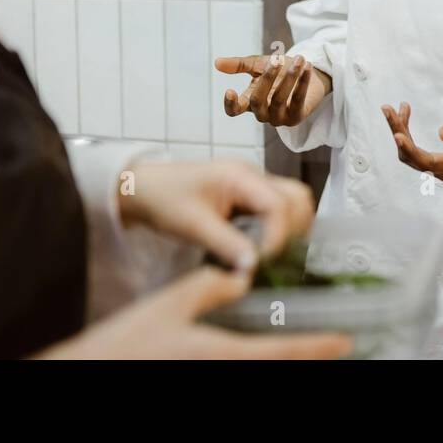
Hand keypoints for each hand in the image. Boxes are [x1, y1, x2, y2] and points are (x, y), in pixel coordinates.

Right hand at [37, 266, 350, 359]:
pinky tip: (263, 350)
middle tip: (333, 344)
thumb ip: (210, 288)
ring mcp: (211, 379)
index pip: (282, 353)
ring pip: (261, 372)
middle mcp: (223, 375)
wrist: (88, 371)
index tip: (343, 341)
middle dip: (308, 358)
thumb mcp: (168, 304)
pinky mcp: (201, 377)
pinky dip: (260, 361)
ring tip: (307, 347)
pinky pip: (242, 372)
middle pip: (278, 369)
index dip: (316, 348)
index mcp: (221, 355)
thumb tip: (241, 278)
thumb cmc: (124, 345)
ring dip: (285, 360)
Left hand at [119, 159, 314, 268]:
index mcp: (240, 176)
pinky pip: (279, 208)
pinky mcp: (251, 194)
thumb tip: (255, 268)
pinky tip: (263, 247)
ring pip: (293, 201)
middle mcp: (254, 175)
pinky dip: (280, 228)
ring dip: (290, 228)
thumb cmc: (165, 200)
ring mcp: (254, 183)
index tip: (263, 261)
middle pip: (297, 197)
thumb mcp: (193, 226)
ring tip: (272, 254)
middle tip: (275, 257)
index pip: (279, 205)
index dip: (278, 236)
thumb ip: (227, 245)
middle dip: (293, 229)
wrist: (145, 187)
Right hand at [216, 54, 331, 127]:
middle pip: (257, 101)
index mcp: (249, 102)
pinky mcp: (296, 117)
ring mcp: (279, 118)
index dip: (231, 104)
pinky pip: (298, 100)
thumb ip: (240, 65)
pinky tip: (306, 67)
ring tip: (299, 59)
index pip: (234, 110)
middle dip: (266, 78)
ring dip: (289, 77)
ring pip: (279, 99)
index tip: (230, 90)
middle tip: (276, 59)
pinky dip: (302, 82)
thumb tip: (216, 62)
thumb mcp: (259, 64)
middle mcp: (262, 113)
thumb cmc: (280, 71)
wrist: (308, 75)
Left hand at [382, 102, 442, 182]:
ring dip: (400, 131)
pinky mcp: (437, 162)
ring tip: (395, 108)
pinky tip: (405, 115)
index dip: (408, 149)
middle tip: (388, 108)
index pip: (425, 161)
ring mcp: (440, 168)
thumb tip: (442, 133)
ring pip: (410, 154)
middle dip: (397, 131)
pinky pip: (415, 151)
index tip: (396, 133)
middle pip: (411, 156)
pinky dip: (406, 134)